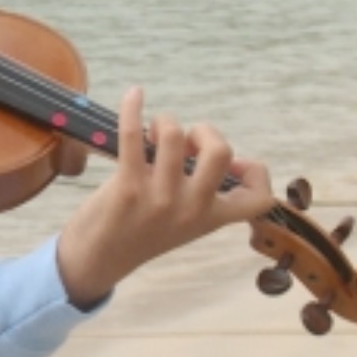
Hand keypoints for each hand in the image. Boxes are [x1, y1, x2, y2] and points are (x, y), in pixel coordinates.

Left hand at [55, 87, 274, 307]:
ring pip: (173, 136)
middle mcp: (191, 209)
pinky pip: (132, 136)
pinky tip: (134, 94)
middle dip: (205, 131)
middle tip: (184, 142)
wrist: (98, 261)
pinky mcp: (127, 187)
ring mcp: (160, 198)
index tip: (235, 163)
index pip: (259, 199)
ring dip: (164, 122)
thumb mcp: (182, 222)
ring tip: (151, 134)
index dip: (256, 171)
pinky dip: (132, 108)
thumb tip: (201, 147)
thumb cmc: (139, 234)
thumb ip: (198, 192)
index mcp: (211, 219)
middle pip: (219, 151)